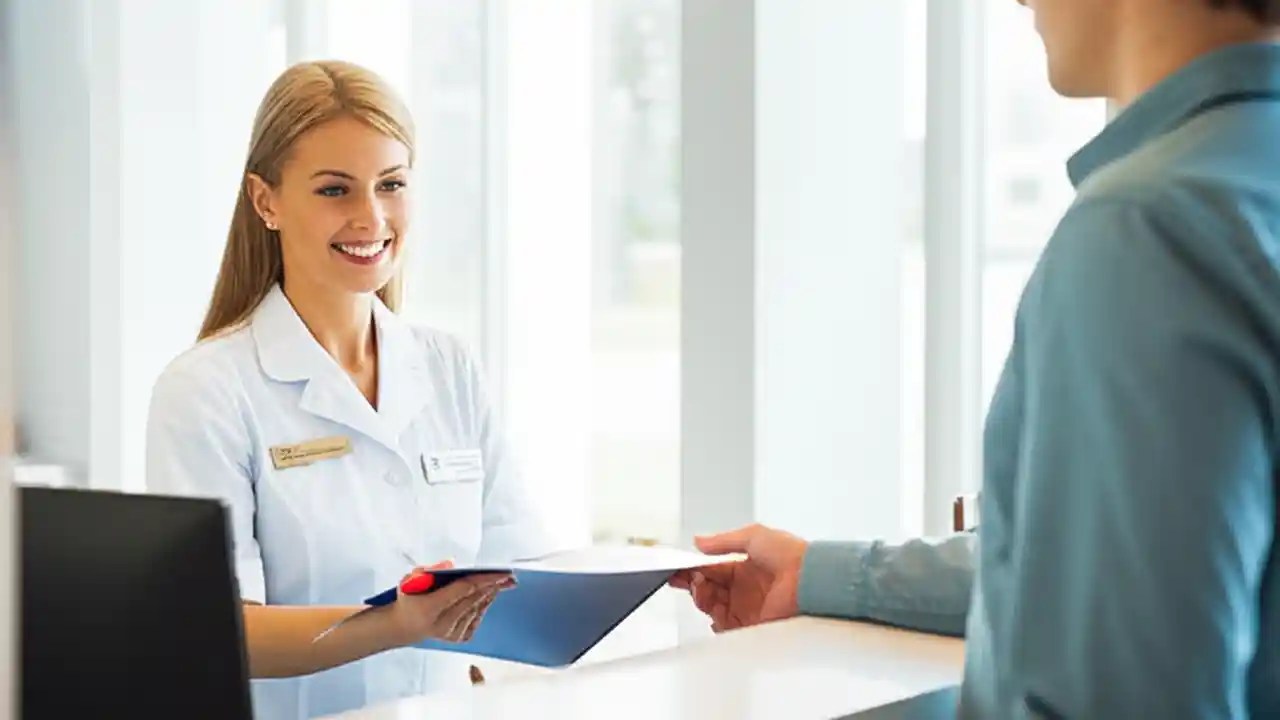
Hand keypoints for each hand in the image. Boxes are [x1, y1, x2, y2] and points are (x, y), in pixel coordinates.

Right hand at [387, 561, 514, 645]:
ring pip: (477, 609)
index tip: (500, 573)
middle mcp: (442, 624)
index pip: (462, 590)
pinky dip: (483, 605)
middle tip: (508, 575)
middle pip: (473, 600)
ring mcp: (451, 634)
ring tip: (502, 582)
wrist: (405, 626)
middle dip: (492, 586)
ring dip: (490, 594)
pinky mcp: (458, 638)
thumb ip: (429, 570)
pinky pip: (477, 618)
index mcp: (429, 608)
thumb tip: (451, 564)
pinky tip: (489, 595)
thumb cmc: (410, 599)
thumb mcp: (410, 580)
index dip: (484, 579)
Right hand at [670, 524, 807, 631]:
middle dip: (691, 582)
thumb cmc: (791, 554)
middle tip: (683, 576)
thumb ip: (723, 541)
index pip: (711, 569)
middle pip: (707, 588)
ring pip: (711, 606)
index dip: (693, 567)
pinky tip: (712, 607)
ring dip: (699, 596)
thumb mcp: (754, 536)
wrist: (811, 579)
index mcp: (743, 568)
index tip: (679, 566)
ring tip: (699, 585)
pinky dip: (714, 618)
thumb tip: (698, 541)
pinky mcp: (751, 624)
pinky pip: (725, 626)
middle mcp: (743, 589)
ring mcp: (746, 607)